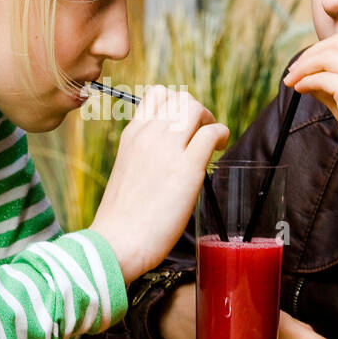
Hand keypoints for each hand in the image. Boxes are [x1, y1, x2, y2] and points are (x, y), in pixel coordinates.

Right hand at [91, 86, 229, 284]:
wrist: (116, 243)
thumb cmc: (121, 219)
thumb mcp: (126, 171)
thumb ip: (143, 155)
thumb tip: (167, 154)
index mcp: (131, 135)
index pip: (156, 95)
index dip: (176, 105)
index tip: (184, 126)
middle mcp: (148, 135)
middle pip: (180, 98)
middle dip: (196, 111)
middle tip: (202, 134)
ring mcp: (167, 150)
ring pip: (194, 107)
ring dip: (209, 120)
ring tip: (212, 142)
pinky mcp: (186, 169)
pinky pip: (211, 133)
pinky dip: (221, 134)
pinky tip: (219, 149)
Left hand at [282, 36, 337, 187]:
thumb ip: (334, 84)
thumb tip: (305, 72)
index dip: (322, 51)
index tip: (304, 65)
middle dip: (310, 54)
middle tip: (292, 72)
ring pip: (329, 57)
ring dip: (304, 67)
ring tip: (290, 81)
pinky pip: (323, 78)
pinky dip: (306, 81)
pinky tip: (299, 90)